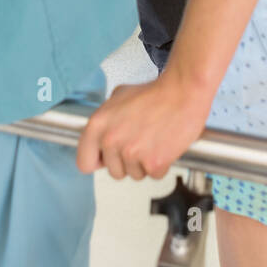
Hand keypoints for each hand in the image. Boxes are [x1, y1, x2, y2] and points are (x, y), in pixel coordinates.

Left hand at [76, 69, 213, 179]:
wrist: (183, 91)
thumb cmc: (155, 93)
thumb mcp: (119, 96)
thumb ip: (106, 119)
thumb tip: (101, 138)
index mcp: (97, 124)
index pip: (84, 162)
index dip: (98, 161)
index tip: (107, 157)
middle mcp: (111, 140)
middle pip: (113, 171)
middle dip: (126, 161)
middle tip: (140, 141)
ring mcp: (132, 153)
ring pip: (134, 175)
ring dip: (144, 163)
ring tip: (154, 140)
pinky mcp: (153, 162)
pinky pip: (154, 175)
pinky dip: (161, 164)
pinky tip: (164, 145)